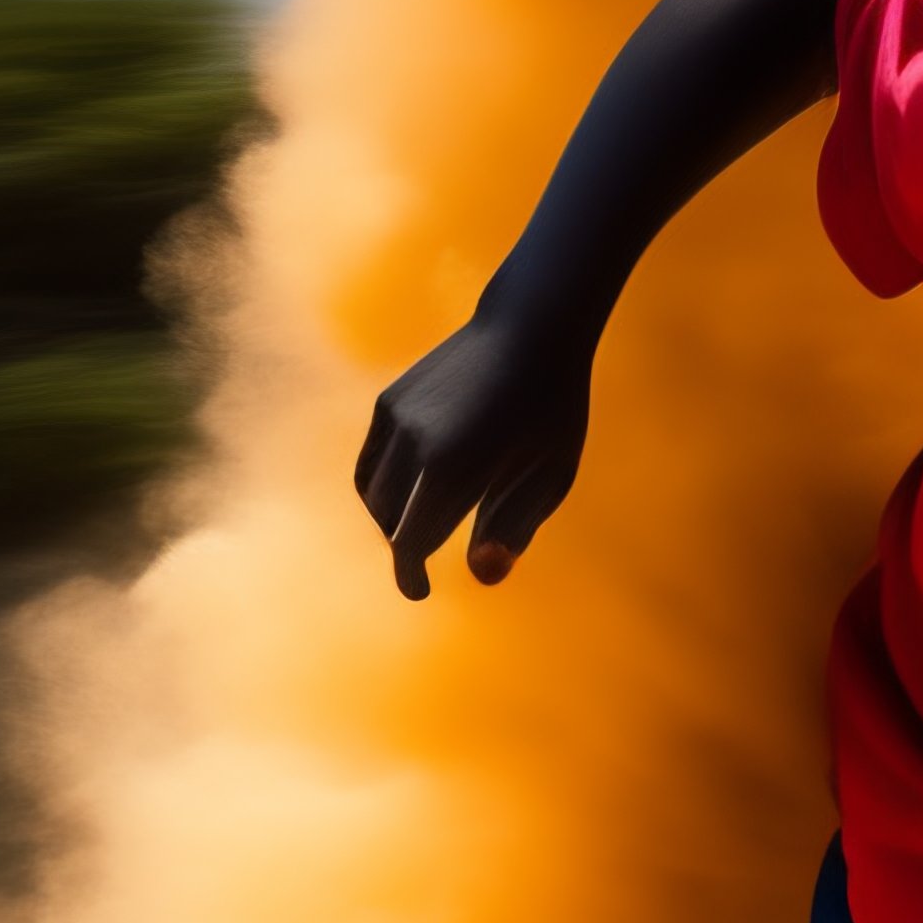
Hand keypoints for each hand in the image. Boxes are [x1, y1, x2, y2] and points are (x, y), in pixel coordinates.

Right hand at [354, 303, 594, 598]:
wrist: (530, 329)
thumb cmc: (552, 410)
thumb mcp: (549, 476)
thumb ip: (512, 527)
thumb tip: (483, 576)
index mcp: (456, 465)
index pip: (412, 539)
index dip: (411, 573)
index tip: (418, 592)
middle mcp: (415, 440)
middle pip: (389, 519)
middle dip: (404, 547)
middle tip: (420, 565)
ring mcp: (396, 416)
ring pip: (372, 492)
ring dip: (389, 519)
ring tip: (416, 531)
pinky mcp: (389, 401)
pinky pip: (370, 462)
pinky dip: (380, 487)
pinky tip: (407, 496)